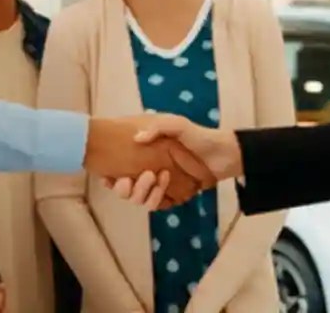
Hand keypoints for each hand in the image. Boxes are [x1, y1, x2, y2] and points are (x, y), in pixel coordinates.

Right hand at [83, 114, 216, 206]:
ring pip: (137, 199)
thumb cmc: (197, 136)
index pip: (116, 169)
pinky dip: (156, 198)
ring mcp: (158, 186)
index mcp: (142, 155)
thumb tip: (136, 139)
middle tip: (134, 178)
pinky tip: (164, 184)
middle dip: (123, 188)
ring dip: (142, 191)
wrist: (223, 154)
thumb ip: (157, 128)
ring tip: (157, 176)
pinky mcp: (170, 197)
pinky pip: (155, 205)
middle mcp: (145, 172)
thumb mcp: (176, 124)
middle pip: (123, 189)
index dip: (108, 175)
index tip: (107, 175)